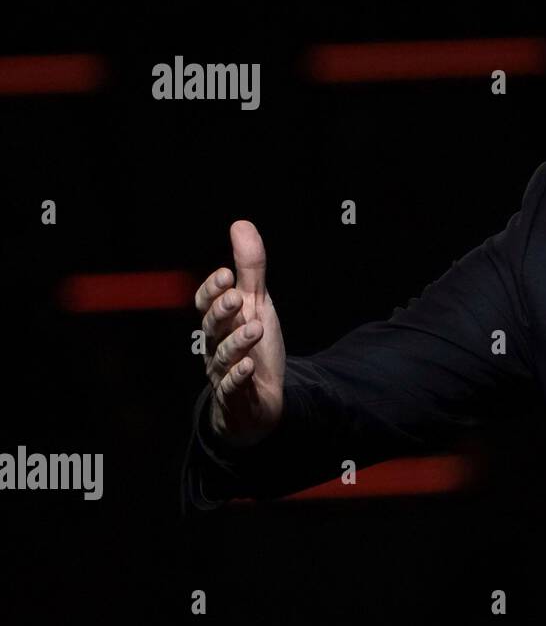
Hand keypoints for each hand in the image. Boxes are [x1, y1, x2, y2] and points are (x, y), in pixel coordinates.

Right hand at [194, 220, 285, 447]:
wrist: (259, 401)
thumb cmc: (254, 347)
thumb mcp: (257, 304)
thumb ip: (250, 268)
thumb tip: (241, 224)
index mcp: (219, 323)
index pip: (206, 303)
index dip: (213, 290)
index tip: (227, 274)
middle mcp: (216, 345)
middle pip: (211, 327)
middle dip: (221, 311)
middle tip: (236, 297)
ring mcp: (224, 372)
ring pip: (223, 356)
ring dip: (237, 342)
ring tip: (254, 328)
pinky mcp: (237, 397)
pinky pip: (233, 388)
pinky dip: (239, 378)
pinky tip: (249, 367)